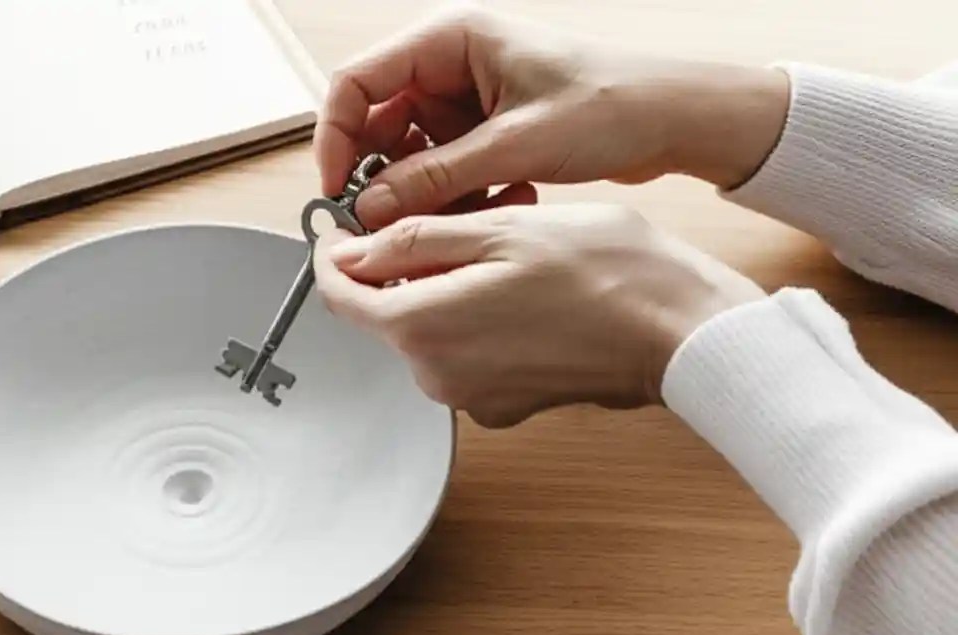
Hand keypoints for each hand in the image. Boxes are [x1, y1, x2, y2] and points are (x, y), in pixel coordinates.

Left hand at [312, 203, 763, 427]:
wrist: (680, 332)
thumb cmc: (608, 274)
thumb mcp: (498, 230)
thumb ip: (412, 241)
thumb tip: (352, 251)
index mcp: (424, 329)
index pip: (340, 296)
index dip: (336, 257)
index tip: (346, 229)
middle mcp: (437, 377)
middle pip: (387, 314)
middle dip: (403, 267)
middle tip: (454, 222)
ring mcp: (471, 398)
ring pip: (429, 331)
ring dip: (445, 291)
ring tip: (504, 253)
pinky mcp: (504, 405)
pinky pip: (466, 355)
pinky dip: (478, 320)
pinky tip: (523, 293)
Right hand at [314, 5, 789, 227]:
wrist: (674, 120)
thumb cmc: (613, 103)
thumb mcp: (514, 145)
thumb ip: (435, 177)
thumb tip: (371, 206)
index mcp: (451, 40)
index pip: (357, 82)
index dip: (336, 137)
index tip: (335, 189)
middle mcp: (451, 65)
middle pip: (378, 122)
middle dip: (380, 175)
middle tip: (385, 221)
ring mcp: (467, 100)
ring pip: (410, 154)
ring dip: (424, 192)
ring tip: (464, 212)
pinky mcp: (485, 132)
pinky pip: (445, 169)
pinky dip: (457, 194)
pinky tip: (497, 203)